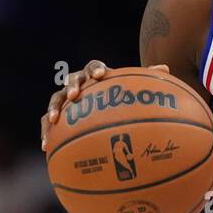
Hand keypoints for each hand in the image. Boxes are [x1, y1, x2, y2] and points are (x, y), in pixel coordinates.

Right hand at [41, 60, 169, 150]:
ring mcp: (64, 99)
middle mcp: (77, 84)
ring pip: (55, 99)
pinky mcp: (56, 117)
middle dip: (72, 86)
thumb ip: (145, 80)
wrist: (98, 108)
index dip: (97, 69)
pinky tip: (46, 146)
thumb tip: (166, 69)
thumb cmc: (117, 98)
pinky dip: (46, 133)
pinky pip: (47, 123)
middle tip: (75, 95)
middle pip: (71, 79)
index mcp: (95, 75)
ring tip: (54, 120)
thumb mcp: (130, 90)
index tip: (103, 74)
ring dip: (54, 108)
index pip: (94, 66)